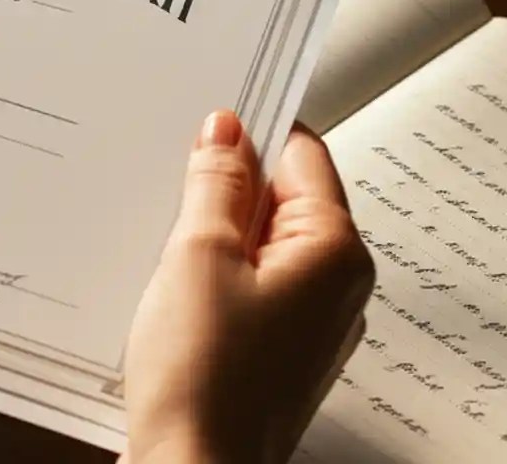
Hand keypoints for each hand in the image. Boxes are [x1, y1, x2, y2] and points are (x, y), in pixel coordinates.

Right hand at [122, 110, 373, 463]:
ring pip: (262, 245)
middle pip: (284, 199)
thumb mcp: (198, 255)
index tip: (205, 122)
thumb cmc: (204, 383)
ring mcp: (309, 322)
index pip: (303, 153)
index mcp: (335, 251)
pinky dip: (214, 278)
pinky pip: (250, 288)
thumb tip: (226, 132)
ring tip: (170, 253)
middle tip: (174, 190)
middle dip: (226, 188)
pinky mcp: (277, 351)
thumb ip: (216, 184)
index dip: (251, 130)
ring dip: (215, 236)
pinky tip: (176, 293)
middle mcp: (337, 286)